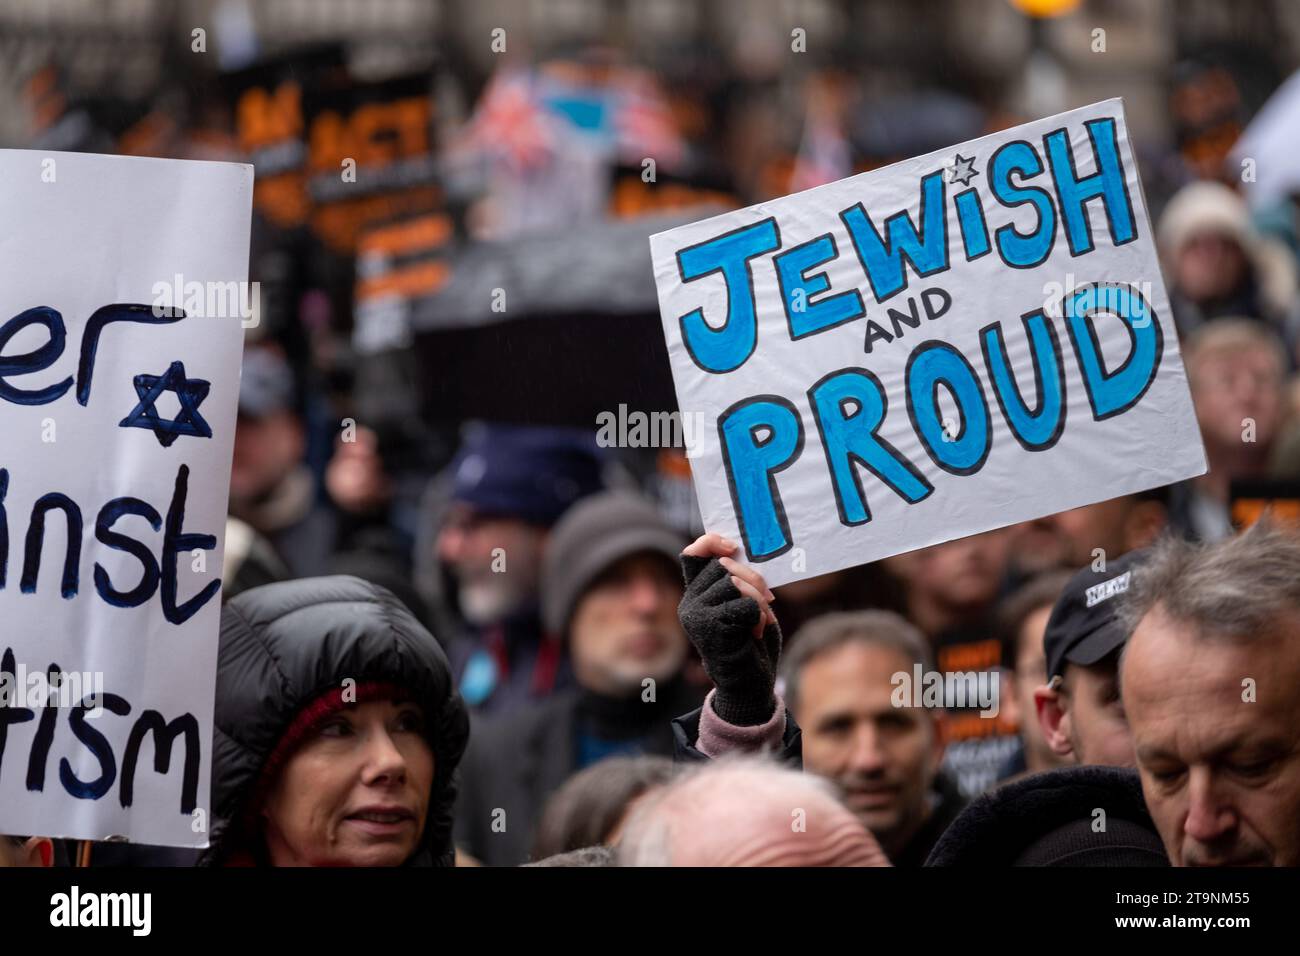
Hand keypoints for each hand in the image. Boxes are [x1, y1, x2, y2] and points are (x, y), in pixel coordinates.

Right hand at [678, 533, 782, 725]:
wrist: (750, 685)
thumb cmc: (751, 644)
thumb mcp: (745, 605)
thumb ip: (738, 581)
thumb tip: (740, 554)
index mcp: (698, 594)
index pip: (692, 555)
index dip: (710, 542)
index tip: (732, 547)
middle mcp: (690, 603)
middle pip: (722, 566)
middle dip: (754, 579)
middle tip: (767, 600)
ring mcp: (696, 616)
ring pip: (733, 583)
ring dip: (758, 601)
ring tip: (760, 621)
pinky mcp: (708, 628)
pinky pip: (742, 604)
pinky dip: (758, 617)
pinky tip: (756, 633)